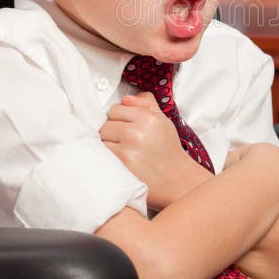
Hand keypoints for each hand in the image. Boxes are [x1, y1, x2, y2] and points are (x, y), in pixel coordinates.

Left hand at [100, 93, 211, 209]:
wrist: (177, 180)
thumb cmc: (168, 149)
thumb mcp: (163, 121)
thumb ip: (146, 104)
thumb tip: (125, 98)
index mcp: (148, 117)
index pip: (115, 109)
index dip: (119, 119)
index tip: (126, 128)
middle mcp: (137, 131)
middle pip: (106, 124)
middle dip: (112, 132)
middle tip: (124, 142)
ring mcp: (128, 149)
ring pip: (101, 139)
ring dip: (108, 145)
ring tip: (122, 152)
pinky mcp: (121, 165)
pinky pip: (102, 154)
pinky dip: (107, 157)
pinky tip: (118, 161)